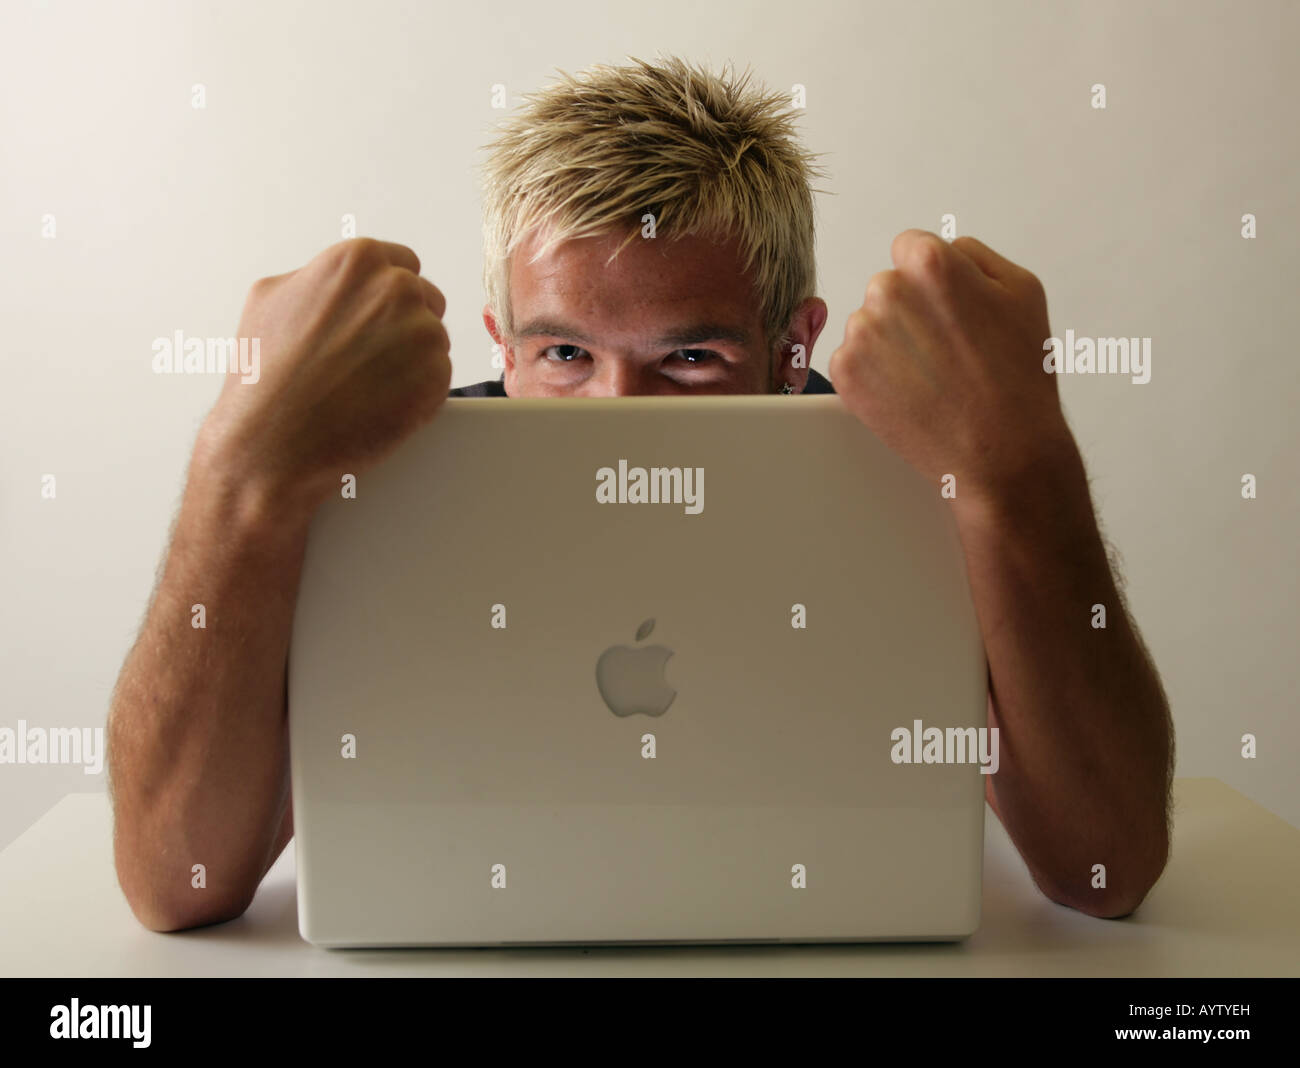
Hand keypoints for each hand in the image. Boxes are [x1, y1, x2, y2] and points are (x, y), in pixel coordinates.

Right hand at [197, 238, 451, 514]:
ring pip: (434, 340)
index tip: (379, 318)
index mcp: (358, 261)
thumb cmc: (264, 376)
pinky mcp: (437, 377)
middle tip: (374, 358)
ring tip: (368, 385)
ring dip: (413, 360)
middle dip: (406, 325)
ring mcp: (422, 333)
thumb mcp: (271, 297)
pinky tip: (381, 403)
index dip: (389, 296)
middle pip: (427, 299)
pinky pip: (440, 377)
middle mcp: (396, 289)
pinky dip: (419, 392)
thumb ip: (317, 277)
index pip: (404, 264)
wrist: (272, 441)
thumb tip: (339, 280)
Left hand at [828, 230, 1078, 513]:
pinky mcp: (845, 374)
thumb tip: (942, 249)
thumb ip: (973, 255)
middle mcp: (887, 291)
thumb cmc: (1018, 376)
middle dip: (910, 311)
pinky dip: (875, 377)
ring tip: (931, 377)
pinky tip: (910, 394)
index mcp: (930, 262)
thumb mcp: (1022, 289)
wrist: (1001, 451)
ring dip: (891, 344)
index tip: (947, 310)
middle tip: (945, 350)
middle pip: (887, 287)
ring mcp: (861, 335)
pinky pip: (853, 361)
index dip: (932, 280)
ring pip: (869, 325)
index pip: (910, 248)